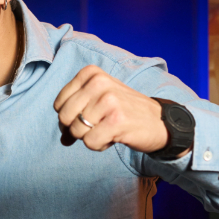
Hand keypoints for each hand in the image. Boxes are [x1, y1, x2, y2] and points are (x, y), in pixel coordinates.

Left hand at [53, 65, 172, 153]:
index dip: (69, 118)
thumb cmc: (124, 111)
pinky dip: (99, 145)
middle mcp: (99, 83)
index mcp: (92, 73)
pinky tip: (113, 137)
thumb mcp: (99, 99)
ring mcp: (108, 101)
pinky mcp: (116, 120)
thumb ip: (76, 112)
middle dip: (76, 130)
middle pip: (65, 118)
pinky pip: (90, 142)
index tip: (88, 118)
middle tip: (96, 127)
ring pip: (76, 131)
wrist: (159, 121)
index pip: (59, 104)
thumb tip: (63, 139)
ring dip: (90, 138)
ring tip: (108, 130)